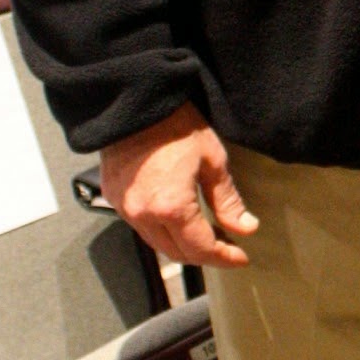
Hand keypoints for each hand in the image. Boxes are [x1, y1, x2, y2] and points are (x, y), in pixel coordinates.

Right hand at [100, 104, 258, 269]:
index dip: (224, 257)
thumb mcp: (212, 160)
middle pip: (177, 254)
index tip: (240, 257)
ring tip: (206, 235)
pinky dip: (161, 231)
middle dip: (205, 255)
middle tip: (227, 248)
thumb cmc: (174, 124)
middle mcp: (143, 215)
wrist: (134, 101)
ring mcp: (124, 208)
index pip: (201, 249)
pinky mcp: (113, 198)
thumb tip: (245, 227)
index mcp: (171, 207)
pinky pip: (140, 227)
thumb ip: (228, 200)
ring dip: (182, 246)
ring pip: (157, 244)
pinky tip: (178, 221)